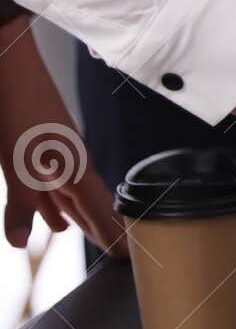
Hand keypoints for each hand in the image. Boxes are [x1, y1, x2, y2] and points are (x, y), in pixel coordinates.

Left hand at [0, 16, 125, 255]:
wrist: (13, 70)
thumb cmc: (20, 113)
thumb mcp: (15, 168)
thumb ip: (21, 206)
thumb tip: (19, 239)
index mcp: (75, 173)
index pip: (102, 213)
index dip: (114, 236)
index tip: (128, 258)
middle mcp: (73, 166)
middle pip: (93, 205)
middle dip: (103, 228)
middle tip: (118, 252)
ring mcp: (60, 155)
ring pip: (72, 194)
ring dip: (77, 215)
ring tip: (83, 236)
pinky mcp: (44, 146)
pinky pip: (56, 182)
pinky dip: (56, 200)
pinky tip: (50, 209)